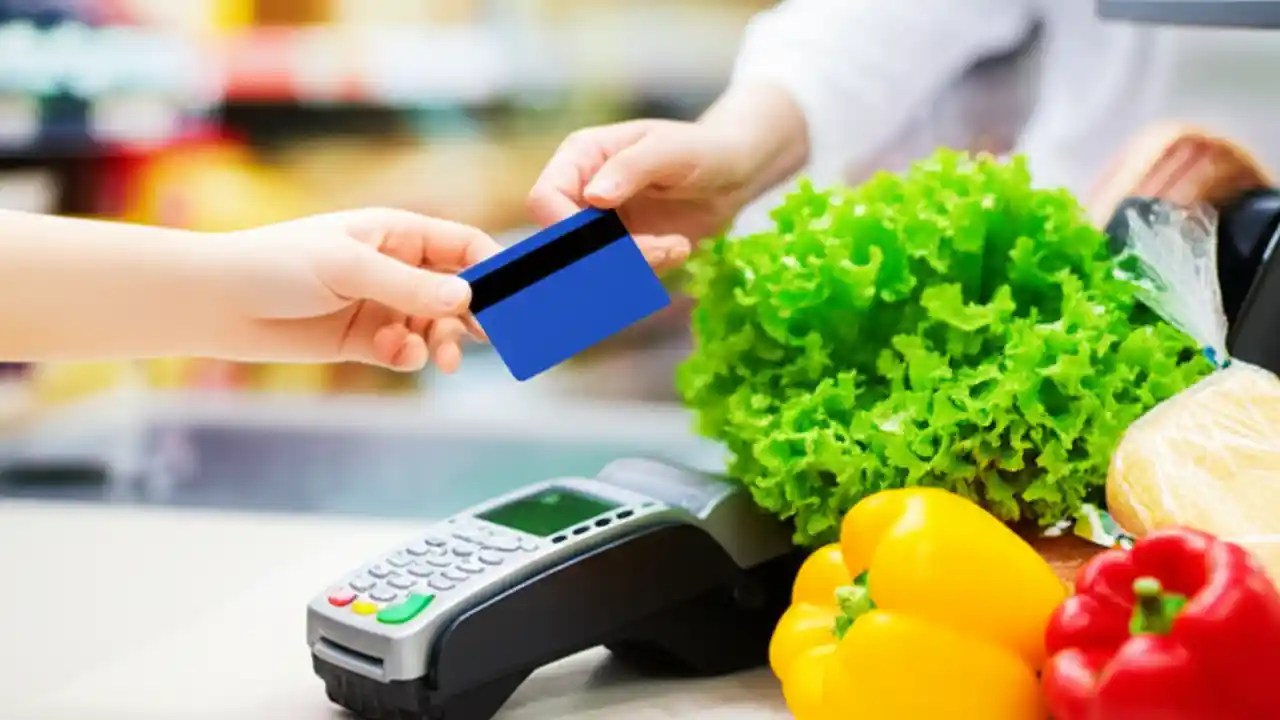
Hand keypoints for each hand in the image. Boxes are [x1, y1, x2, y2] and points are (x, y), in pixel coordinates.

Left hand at [214, 208, 500, 372]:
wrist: (218, 302)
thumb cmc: (276, 264)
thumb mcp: (349, 267)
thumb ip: (410, 286)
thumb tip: (466, 300)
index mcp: (397, 233)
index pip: (463, 246)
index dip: (493, 268)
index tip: (515, 297)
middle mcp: (396, 268)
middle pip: (458, 292)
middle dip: (475, 316)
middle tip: (491, 339)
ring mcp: (382, 305)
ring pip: (436, 328)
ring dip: (444, 343)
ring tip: (443, 360)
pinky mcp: (364, 341)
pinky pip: (405, 352)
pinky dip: (408, 357)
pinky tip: (394, 354)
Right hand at [526, 119, 758, 272]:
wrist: (733, 174)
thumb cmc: (702, 149)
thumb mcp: (670, 150)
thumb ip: (631, 168)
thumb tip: (593, 196)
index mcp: (580, 158)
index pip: (545, 200)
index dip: (565, 229)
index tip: (606, 245)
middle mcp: (580, 194)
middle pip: (564, 244)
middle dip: (612, 257)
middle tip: (660, 250)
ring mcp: (598, 227)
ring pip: (591, 269)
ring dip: (636, 268)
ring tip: (676, 247)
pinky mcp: (620, 253)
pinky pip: (619, 279)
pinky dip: (649, 273)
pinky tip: (678, 249)